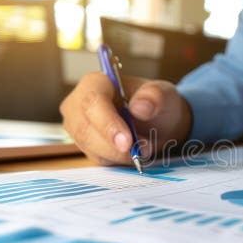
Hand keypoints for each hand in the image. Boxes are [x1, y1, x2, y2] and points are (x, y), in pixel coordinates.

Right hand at [60, 73, 191, 165]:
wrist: (158, 121)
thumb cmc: (156, 103)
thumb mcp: (164, 93)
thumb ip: (154, 96)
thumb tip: (139, 108)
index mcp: (95, 83)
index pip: (92, 102)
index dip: (108, 124)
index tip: (127, 141)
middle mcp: (79, 104)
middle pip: (85, 129)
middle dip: (114, 146)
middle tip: (143, 150)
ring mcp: (78, 126)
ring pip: (91, 148)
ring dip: (120, 154)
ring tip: (145, 147)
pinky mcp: (85, 146)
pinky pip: (98, 158)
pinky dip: (119, 160)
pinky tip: (134, 152)